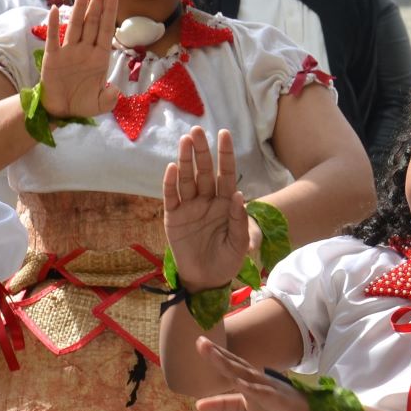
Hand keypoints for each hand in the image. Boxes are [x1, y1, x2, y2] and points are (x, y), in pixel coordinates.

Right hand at [39, 0, 121, 118]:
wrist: (60, 112)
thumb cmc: (81, 104)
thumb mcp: (101, 105)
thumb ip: (111, 98)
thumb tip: (116, 90)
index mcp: (99, 58)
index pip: (106, 30)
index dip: (110, 12)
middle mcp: (85, 50)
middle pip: (92, 21)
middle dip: (97, 1)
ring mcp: (68, 51)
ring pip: (76, 24)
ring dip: (80, 6)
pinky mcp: (52, 57)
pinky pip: (53, 38)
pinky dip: (54, 24)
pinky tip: (55, 8)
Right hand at [163, 126, 248, 288]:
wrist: (207, 280)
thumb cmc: (227, 260)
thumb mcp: (240, 244)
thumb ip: (240, 221)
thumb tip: (239, 195)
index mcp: (226, 203)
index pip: (226, 174)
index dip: (225, 155)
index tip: (224, 134)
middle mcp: (207, 200)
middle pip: (204, 171)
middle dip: (202, 151)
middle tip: (197, 131)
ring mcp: (190, 207)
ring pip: (187, 179)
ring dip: (186, 160)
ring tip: (185, 141)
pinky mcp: (174, 217)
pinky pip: (172, 197)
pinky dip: (170, 183)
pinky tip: (172, 167)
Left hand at [193, 337, 312, 410]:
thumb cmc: (274, 408)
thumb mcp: (244, 409)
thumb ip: (223, 405)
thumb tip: (197, 405)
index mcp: (249, 379)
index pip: (231, 364)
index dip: (215, 354)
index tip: (200, 342)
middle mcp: (257, 379)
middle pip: (235, 364)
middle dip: (218, 353)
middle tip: (200, 340)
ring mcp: (268, 388)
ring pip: (246, 374)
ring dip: (229, 364)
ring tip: (213, 355)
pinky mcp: (277, 400)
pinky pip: (262, 393)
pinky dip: (250, 387)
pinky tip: (238, 382)